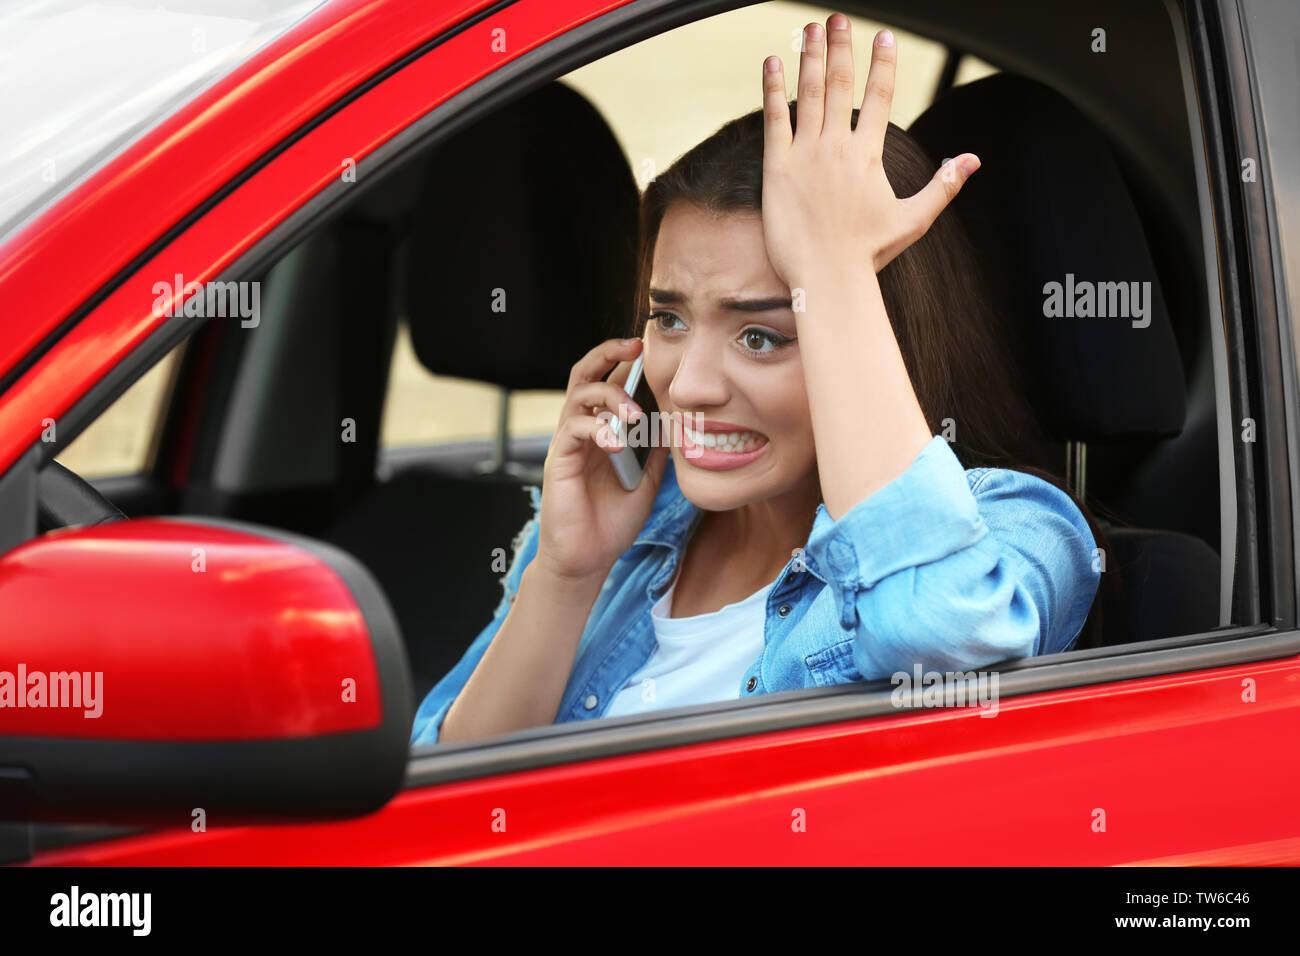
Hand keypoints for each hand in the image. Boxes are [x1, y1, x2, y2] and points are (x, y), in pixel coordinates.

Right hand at [535, 337, 670, 583]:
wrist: (587, 560)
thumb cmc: (611, 523)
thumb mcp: (647, 482)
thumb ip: (657, 452)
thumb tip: (678, 424)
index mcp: (601, 431)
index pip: (608, 383)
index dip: (624, 362)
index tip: (649, 347)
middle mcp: (581, 430)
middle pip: (585, 375)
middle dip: (607, 354)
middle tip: (634, 347)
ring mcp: (567, 444)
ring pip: (579, 396)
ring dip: (610, 398)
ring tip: (634, 416)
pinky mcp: (558, 461)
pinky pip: (573, 430)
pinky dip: (597, 430)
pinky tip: (616, 445)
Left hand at [760, 14, 979, 283]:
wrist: (827, 279)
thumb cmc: (867, 255)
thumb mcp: (913, 220)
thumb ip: (943, 185)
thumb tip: (972, 160)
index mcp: (868, 155)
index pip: (880, 97)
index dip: (882, 64)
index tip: (885, 37)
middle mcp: (837, 148)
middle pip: (840, 85)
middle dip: (840, 47)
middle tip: (839, 18)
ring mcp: (805, 155)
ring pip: (808, 95)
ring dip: (809, 57)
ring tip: (811, 28)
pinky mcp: (777, 169)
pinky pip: (774, 120)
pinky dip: (772, 89)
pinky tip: (771, 62)